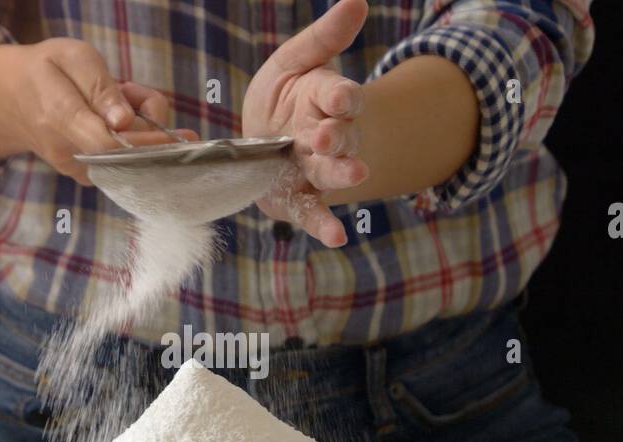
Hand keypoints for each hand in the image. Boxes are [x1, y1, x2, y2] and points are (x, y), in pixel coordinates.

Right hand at [3, 38, 195, 184]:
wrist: (10, 98)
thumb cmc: (45, 70)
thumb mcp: (72, 57)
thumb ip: (100, 87)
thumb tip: (124, 121)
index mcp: (60, 117)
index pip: (112, 145)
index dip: (150, 142)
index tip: (181, 135)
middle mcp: (68, 152)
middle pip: (130, 154)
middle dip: (149, 121)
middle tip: (130, 88)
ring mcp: (77, 169)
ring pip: (131, 158)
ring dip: (140, 126)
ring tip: (118, 97)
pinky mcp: (88, 176)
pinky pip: (124, 162)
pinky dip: (130, 139)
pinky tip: (114, 118)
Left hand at [242, 0, 368, 246]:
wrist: (265, 140)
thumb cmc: (283, 96)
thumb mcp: (295, 60)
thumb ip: (325, 37)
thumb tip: (357, 0)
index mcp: (326, 100)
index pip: (339, 96)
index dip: (340, 97)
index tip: (340, 98)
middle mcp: (326, 137)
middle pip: (340, 137)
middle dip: (337, 137)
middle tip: (327, 137)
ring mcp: (315, 171)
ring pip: (331, 174)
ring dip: (342, 175)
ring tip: (355, 177)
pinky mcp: (299, 199)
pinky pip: (313, 213)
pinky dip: (325, 226)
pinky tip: (337, 238)